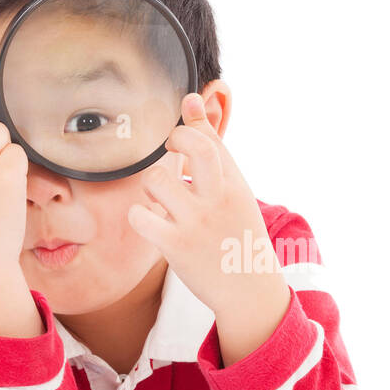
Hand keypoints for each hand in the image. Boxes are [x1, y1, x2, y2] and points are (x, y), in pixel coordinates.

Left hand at [127, 94, 290, 363]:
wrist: (250, 290)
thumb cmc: (237, 234)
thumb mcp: (234, 192)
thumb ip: (212, 149)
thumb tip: (192, 99)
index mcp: (234, 183)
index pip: (211, 138)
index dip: (191, 122)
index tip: (181, 124)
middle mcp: (218, 197)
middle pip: (195, 146)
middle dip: (175, 141)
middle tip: (170, 154)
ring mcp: (197, 221)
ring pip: (157, 180)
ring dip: (151, 185)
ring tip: (160, 199)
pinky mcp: (176, 245)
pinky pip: (140, 215)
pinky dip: (139, 215)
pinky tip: (151, 221)